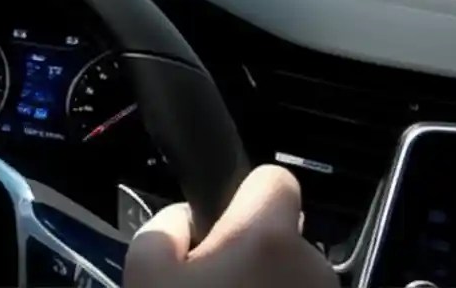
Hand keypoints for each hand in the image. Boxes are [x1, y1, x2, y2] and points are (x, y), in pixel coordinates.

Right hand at [123, 164, 336, 287]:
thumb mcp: (144, 273)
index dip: (244, 193)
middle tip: (213, 280)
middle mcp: (312, 264)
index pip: (275, 178)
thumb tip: (185, 219)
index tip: (221, 223)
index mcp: (267, 238)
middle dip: (252, 247)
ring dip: (267, 280)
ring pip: (292, 270)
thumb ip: (164, 225)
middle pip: (282, 230)